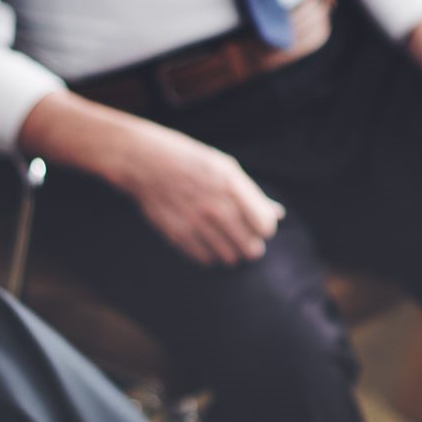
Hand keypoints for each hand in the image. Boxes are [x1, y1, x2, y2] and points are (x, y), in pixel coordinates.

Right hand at [113, 123, 284, 266]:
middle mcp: (215, 206)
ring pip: (229, 258)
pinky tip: (207, 242)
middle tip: (245, 239)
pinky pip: (205, 259)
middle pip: (250, 248)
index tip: (259, 225)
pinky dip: (210, 255)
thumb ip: (252, 194)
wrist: (144, 162)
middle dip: (252, 246)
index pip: (265, 225)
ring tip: (226, 241)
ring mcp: (195, 222)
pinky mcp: (177, 234)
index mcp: (231, 185)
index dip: (266, 229)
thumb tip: (277, 214)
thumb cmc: (190, 161)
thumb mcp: (225, 167)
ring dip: (232, 252)